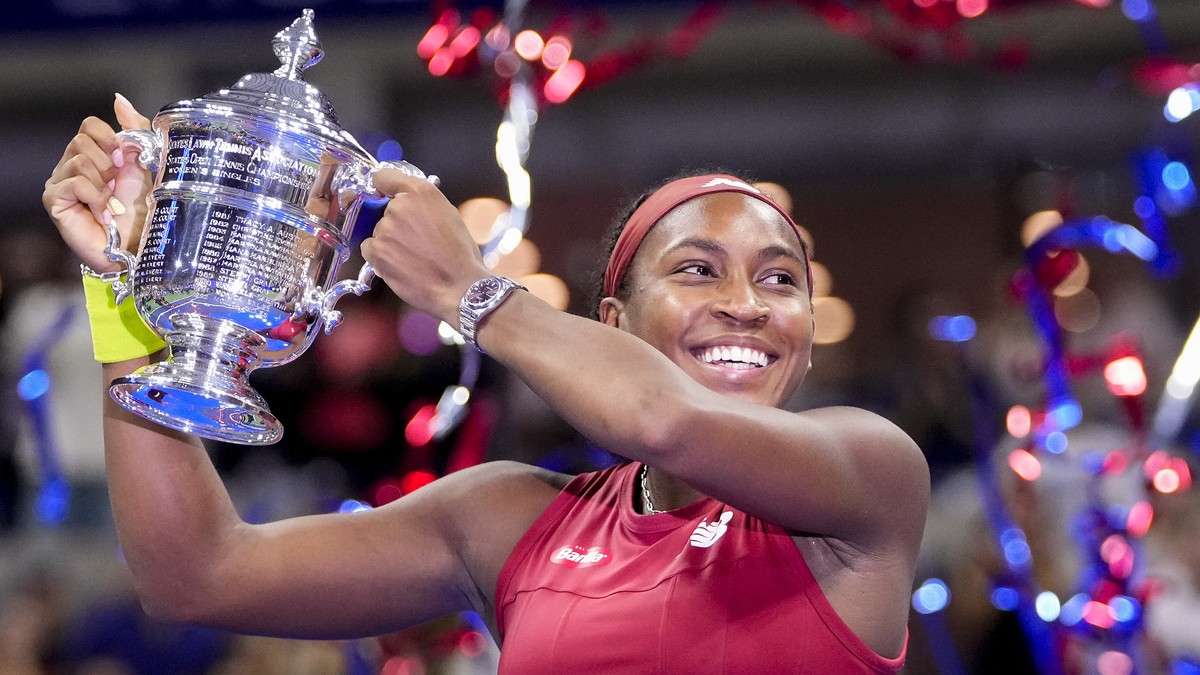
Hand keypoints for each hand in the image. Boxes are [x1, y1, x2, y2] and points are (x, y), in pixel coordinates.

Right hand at [42, 93, 153, 272]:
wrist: (140, 245)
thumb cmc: (143, 210)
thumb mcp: (146, 163)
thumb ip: (136, 130)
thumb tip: (118, 99)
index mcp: (94, 154)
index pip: (89, 125)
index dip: (110, 138)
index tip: (125, 158)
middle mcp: (72, 165)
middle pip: (81, 140)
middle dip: (108, 162)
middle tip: (118, 185)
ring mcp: (60, 182)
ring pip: (78, 160)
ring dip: (103, 182)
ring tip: (112, 202)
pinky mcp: (55, 200)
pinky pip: (73, 182)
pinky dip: (95, 196)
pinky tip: (103, 211)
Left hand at [360, 170, 489, 324]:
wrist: (459, 286)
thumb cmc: (460, 255)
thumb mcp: (450, 215)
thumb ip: (425, 204)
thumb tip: (411, 204)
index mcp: (421, 191)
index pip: (384, 176)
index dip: (383, 187)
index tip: (383, 194)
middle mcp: (399, 206)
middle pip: (384, 210)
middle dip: (396, 223)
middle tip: (416, 240)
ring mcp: (385, 228)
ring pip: (379, 231)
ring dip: (390, 241)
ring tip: (413, 257)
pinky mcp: (376, 250)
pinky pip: (370, 248)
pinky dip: (380, 257)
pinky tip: (401, 265)